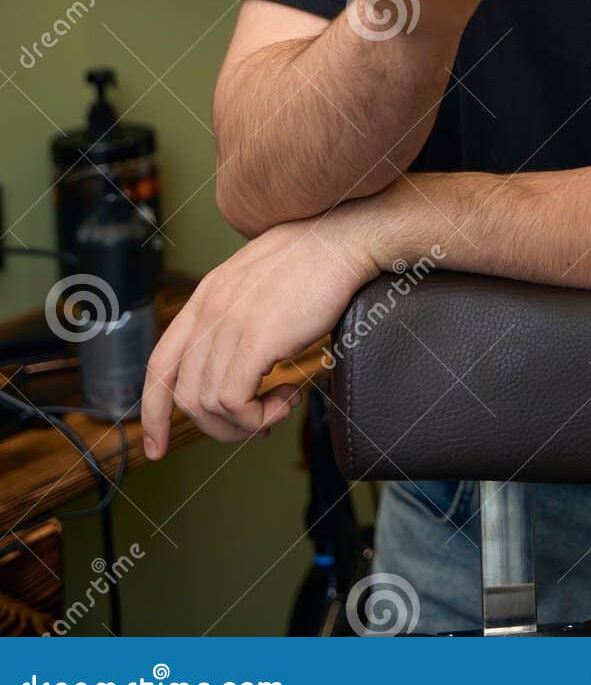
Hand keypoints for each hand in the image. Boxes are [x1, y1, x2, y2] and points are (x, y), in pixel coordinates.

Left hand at [140, 202, 380, 457]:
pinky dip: (259, 416)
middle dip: (219, 425)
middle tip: (258, 422)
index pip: (159, 364)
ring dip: (246, 421)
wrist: (343, 238)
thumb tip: (241, 368)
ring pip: (209, 404)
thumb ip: (239, 318)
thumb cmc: (314, 261)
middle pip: (185, 396)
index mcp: (206, 297)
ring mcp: (229, 322)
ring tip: (281, 403)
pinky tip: (289, 396)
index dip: (153, 411)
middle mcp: (209, 310)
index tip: (156, 447)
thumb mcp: (258, 285)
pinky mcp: (255, 337)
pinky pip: (235, 402)